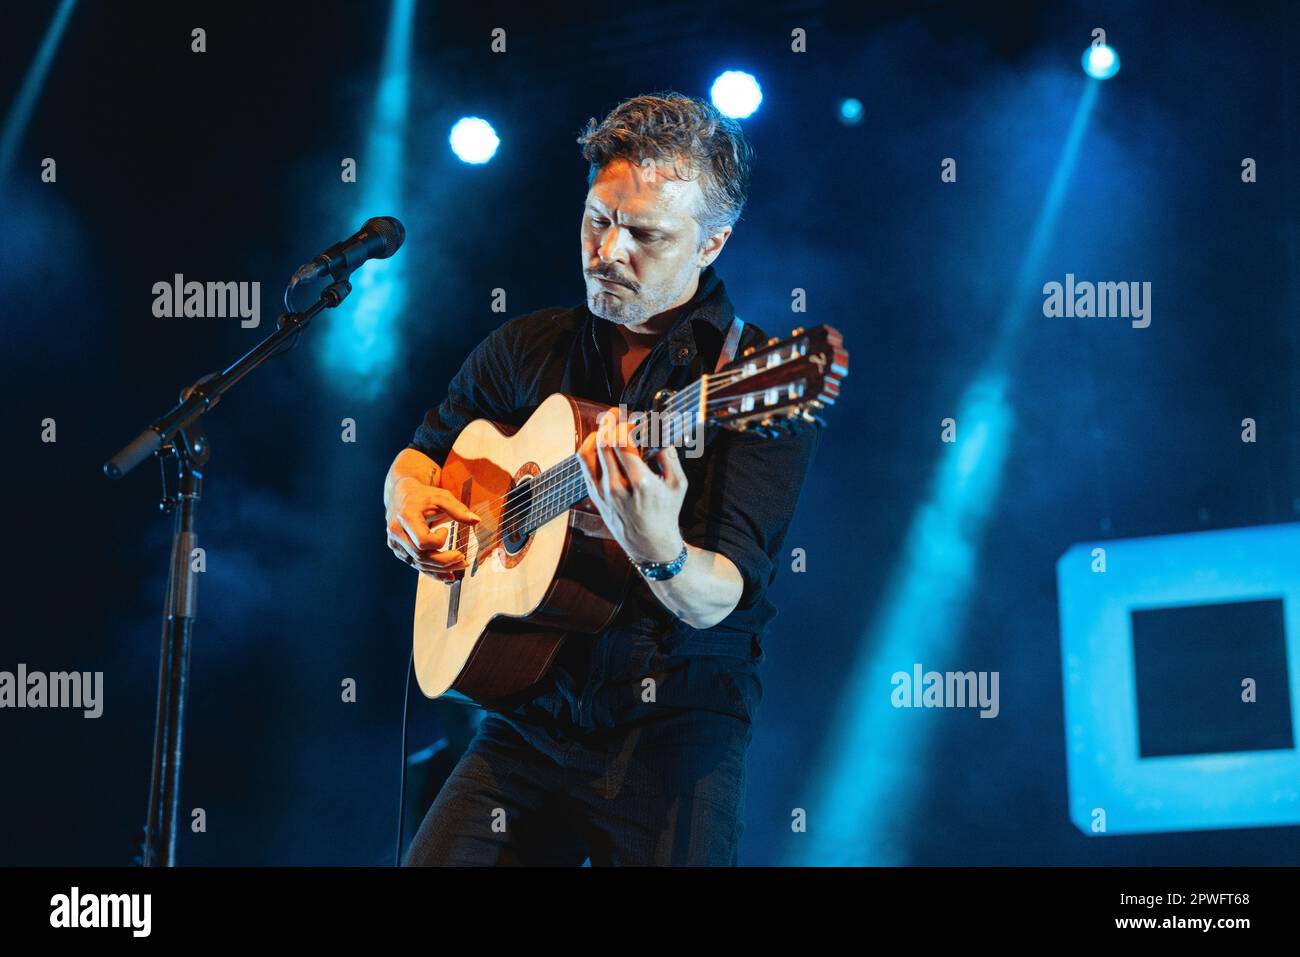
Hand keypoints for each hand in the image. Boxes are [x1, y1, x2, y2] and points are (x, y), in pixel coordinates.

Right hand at [386, 476, 480, 581]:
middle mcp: (397, 532)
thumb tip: (476, 521)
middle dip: (444, 561)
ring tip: (459, 567)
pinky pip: (415, 565)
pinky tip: (447, 575)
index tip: (445, 530)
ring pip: (418, 564)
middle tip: (463, 559)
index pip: (422, 541)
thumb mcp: (441, 497)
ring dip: (441, 570)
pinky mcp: (399, 550)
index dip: (438, 541)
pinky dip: (432, 572)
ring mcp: (396, 543)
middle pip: (421, 556)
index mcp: (406, 517)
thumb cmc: (423, 496)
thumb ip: (458, 509)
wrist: (401, 495)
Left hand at [576, 409, 687, 563]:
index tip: (634, 420)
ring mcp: (602, 492)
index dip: (625, 425)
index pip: (623, 443)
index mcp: (640, 482)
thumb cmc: (666, 513)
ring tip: (606, 425)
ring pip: (588, 452)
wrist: (650, 545)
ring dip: (596, 434)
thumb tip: (660, 434)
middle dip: (609, 423)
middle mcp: (617, 487)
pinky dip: (590, 448)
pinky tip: (600, 442)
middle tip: (617, 414)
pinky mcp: (594, 496)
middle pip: (603, 443)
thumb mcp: (678, 484)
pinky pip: (584, 465)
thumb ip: (670, 456)